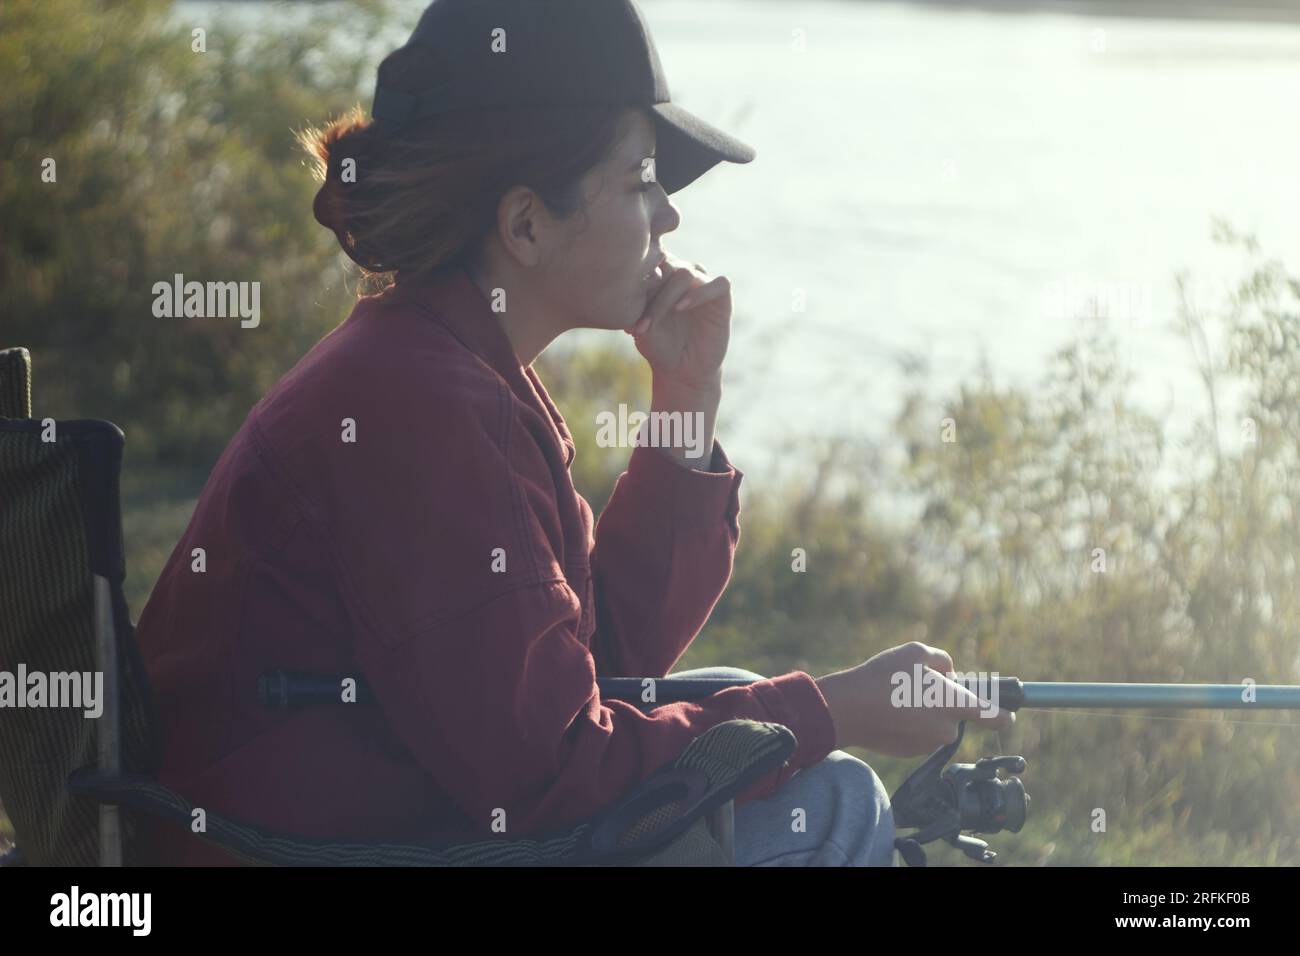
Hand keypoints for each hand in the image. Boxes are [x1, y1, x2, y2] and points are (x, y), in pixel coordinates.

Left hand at [627, 251, 730, 392]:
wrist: (680, 370)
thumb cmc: (656, 344)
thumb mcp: (637, 321)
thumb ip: (634, 298)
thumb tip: (623, 277)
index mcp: (663, 271)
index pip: (650, 257)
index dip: (637, 276)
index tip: (623, 305)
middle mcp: (684, 272)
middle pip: (666, 263)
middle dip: (649, 290)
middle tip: (635, 319)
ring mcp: (704, 282)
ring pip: (685, 273)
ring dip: (664, 298)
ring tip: (650, 324)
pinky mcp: (723, 297)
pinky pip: (718, 283)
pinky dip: (698, 293)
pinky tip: (680, 308)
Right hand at [815, 642, 1014, 756]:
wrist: (848, 709)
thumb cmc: (883, 677)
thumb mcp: (916, 652)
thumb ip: (944, 661)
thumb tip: (949, 676)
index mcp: (954, 703)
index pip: (993, 716)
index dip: (1004, 715)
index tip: (1008, 715)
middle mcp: (946, 728)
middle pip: (956, 715)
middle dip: (943, 703)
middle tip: (917, 687)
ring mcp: (928, 744)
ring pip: (936, 725)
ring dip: (925, 713)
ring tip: (897, 697)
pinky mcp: (911, 752)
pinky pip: (918, 735)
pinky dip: (909, 725)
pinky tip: (889, 711)